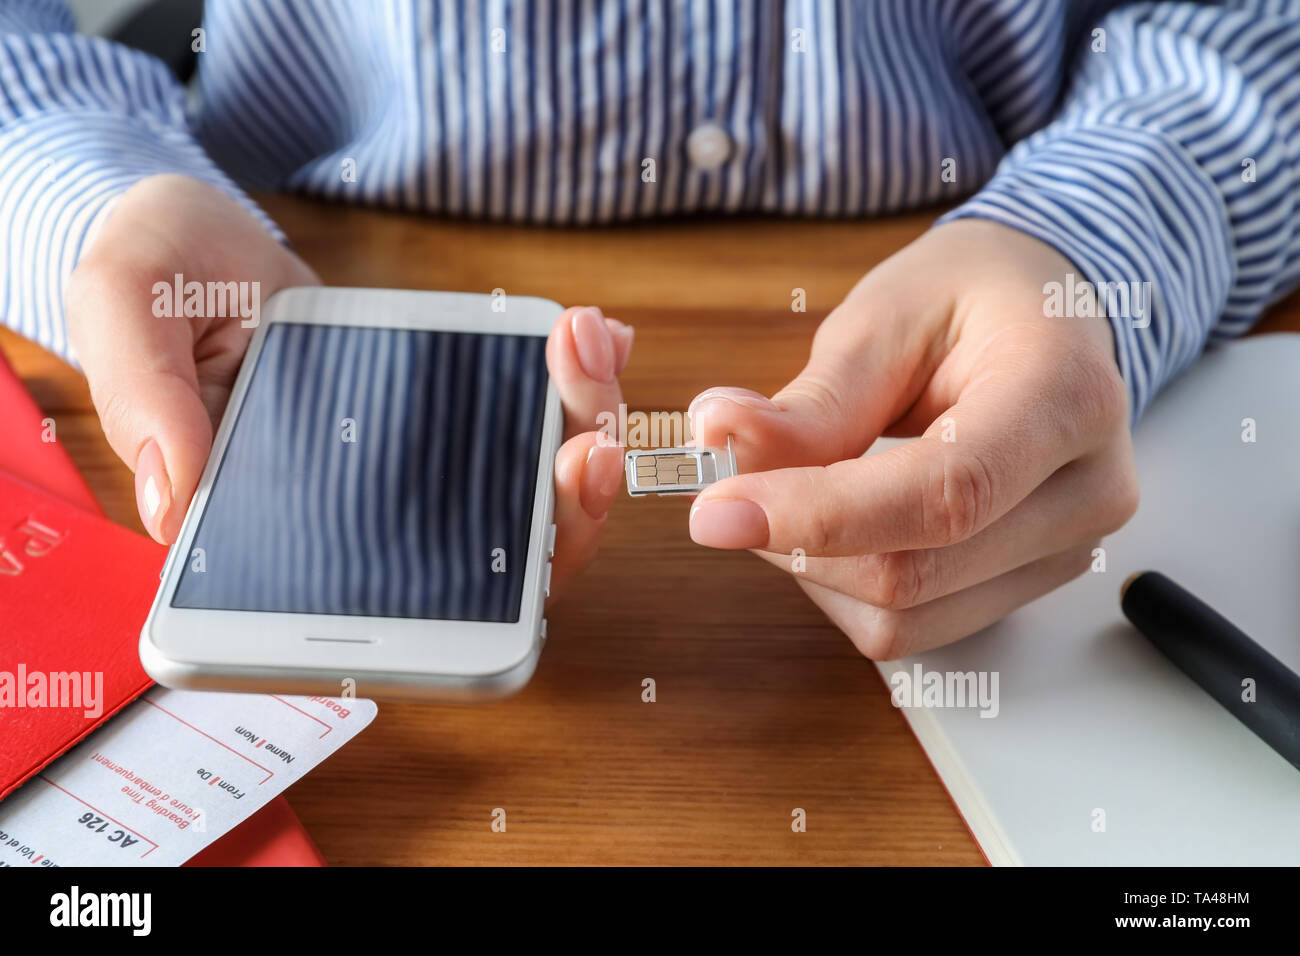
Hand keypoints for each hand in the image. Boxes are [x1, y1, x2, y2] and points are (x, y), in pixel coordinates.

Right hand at [66, 175, 632, 599]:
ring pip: (519, 492)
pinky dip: (568, 384)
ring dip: (579, 429)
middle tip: (589, 437)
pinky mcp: (438, 415)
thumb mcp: (124, 309)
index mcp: (274, 530)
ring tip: (591, 352)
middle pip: (488, 556)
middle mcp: (357, 513)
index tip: (546, 518)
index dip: (486, 592)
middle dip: (565, 503)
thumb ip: (144, 402)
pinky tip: (599, 336)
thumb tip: (173, 508)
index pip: (388, 603)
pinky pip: (517, 420)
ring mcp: (407, 466)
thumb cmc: (155, 273)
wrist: (195, 234)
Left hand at [687, 219, 1138, 658]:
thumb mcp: (886, 318)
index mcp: (1066, 397)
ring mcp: (1068, 549)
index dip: (819, 515)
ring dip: (814, 570)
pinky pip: (915, 628)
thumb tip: (718, 437)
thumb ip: (812, 400)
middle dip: (794, 541)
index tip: (716, 512)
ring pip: (906, 618)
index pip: (942, 493)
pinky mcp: (1030, 583)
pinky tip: (835, 526)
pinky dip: (846, 589)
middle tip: (727, 489)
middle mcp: (1087, 489)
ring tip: (793, 493)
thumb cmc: (971, 299)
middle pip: (914, 573)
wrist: (1046, 317)